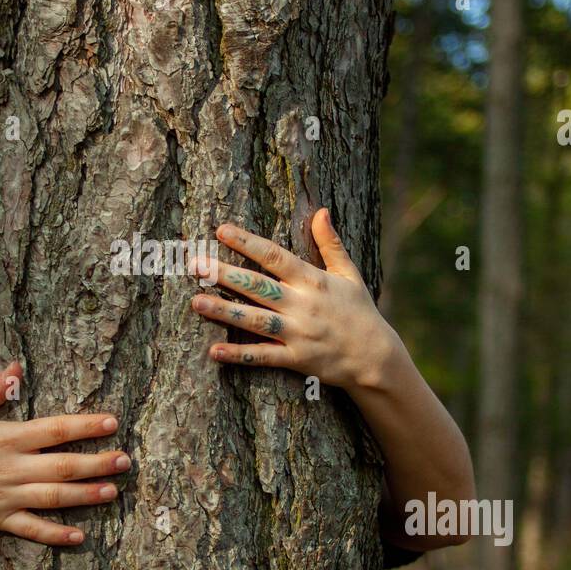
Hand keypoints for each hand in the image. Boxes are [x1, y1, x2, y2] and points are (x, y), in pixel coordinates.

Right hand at [0, 363, 129, 546]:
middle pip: (61, 466)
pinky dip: (55, 535)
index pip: (54, 430)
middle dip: (96, 463)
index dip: (85, 426)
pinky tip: (80, 536)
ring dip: (85, 495)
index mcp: (5, 437)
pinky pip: (30, 529)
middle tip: (125, 461)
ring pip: (52, 498)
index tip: (112, 422)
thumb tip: (18, 364)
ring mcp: (4, 496)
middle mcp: (8, 468)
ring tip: (113, 491)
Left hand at [190, 210, 399, 392]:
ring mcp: (298, 333)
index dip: (247, 243)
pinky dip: (239, 354)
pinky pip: (263, 356)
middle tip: (195, 264)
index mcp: (313, 280)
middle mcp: (302, 305)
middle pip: (257, 286)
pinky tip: (214, 350)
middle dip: (225, 274)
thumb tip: (321, 210)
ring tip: (196, 302)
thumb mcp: (349, 274)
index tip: (221, 231)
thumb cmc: (360, 312)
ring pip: (254, 320)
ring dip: (224, 311)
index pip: (274, 256)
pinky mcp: (296, 358)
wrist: (375, 357)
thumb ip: (330, 243)